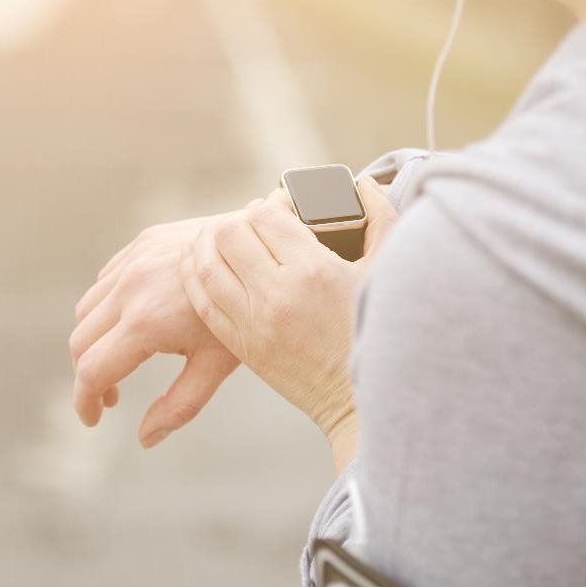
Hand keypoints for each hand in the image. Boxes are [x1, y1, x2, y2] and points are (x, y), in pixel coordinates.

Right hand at [68, 212, 242, 437]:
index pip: (93, 371)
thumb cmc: (248, 309)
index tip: (94, 419)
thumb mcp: (217, 362)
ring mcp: (133, 260)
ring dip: (93, 341)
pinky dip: (104, 308)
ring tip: (120, 362)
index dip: (86, 402)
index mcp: (147, 321)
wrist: (263, 246)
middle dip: (88, 376)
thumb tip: (146, 438)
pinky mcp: (141, 243)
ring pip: (86, 310)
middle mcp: (130, 287)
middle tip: (111, 397)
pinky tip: (130, 323)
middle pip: (81, 343)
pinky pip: (104, 282)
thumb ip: (181, 403)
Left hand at [177, 176, 398, 448]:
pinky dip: (198, 278)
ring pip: (205, 266)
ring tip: (226, 240)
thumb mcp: (387, 270)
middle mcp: (277, 295)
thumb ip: (380, 218)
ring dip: (209, 245)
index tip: (284, 208)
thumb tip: (364, 184)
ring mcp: (254, 324)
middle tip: (255, 224)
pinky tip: (209, 268)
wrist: (362, 402)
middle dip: (237, 221)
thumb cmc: (381, 332)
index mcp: (313, 271)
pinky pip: (204, 302)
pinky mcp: (243, 347)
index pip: (266, 215)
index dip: (270, 203)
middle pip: (228, 235)